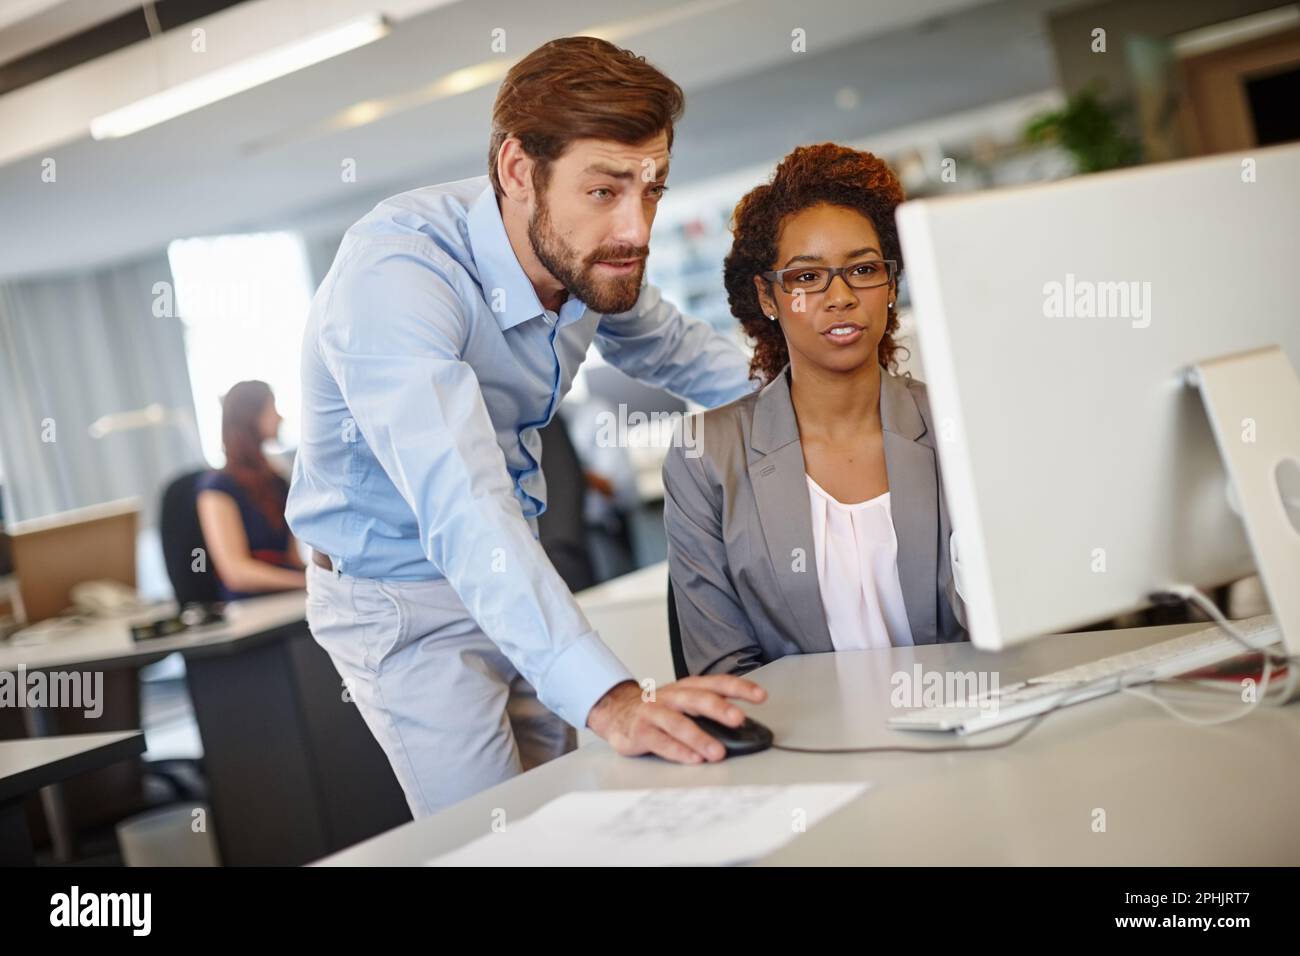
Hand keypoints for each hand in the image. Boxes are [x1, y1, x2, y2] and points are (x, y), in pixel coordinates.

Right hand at [586, 676, 766, 763]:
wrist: (616, 710)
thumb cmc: (659, 708)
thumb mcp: (685, 702)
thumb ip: (710, 710)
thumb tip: (746, 726)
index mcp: (687, 687)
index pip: (717, 683)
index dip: (739, 688)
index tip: (761, 696)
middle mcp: (672, 696)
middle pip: (697, 699)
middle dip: (719, 708)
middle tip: (738, 719)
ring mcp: (655, 713)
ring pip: (678, 723)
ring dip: (699, 737)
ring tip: (717, 752)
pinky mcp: (641, 731)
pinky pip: (660, 742)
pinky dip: (678, 751)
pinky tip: (693, 759)